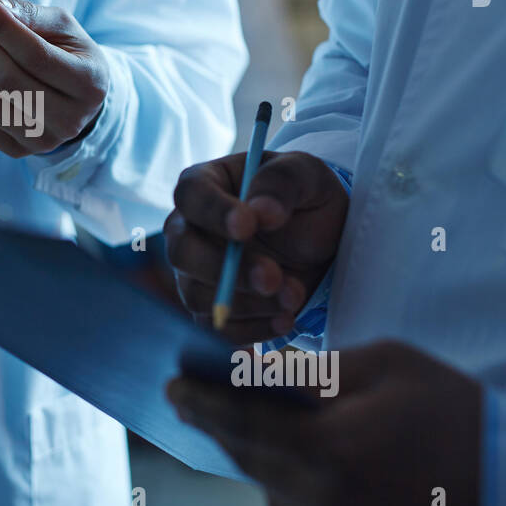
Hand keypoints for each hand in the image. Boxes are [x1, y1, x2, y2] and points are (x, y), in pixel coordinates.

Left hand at [0, 0, 108, 156]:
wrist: (77, 99)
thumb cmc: (69, 54)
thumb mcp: (62, 27)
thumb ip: (29, 14)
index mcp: (88, 83)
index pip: (35, 55)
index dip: (0, 26)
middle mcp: (69, 120)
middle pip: (7, 81)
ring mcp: (43, 140)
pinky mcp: (18, 150)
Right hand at [165, 151, 347, 343]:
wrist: (322, 242)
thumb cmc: (306, 198)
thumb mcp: (306, 176)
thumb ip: (282, 184)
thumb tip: (261, 211)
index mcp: (206, 184)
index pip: (191, 195)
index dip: (213, 212)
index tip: (247, 226)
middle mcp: (189, 229)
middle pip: (183, 252)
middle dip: (227, 269)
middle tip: (272, 276)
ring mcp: (194, 272)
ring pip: (198, 295)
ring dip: (248, 303)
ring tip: (294, 296)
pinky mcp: (211, 308)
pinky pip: (216, 327)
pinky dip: (252, 329)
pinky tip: (286, 319)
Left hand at [167, 341, 481, 505]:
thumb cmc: (459, 416)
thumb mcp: (388, 367)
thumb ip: (315, 370)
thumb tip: (259, 373)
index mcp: (327, 451)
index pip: (239, 423)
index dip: (199, 402)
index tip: (169, 387)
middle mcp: (321, 504)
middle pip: (248, 461)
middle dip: (223, 427)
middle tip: (195, 400)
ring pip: (272, 491)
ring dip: (264, 458)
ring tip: (262, 425)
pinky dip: (297, 486)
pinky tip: (314, 462)